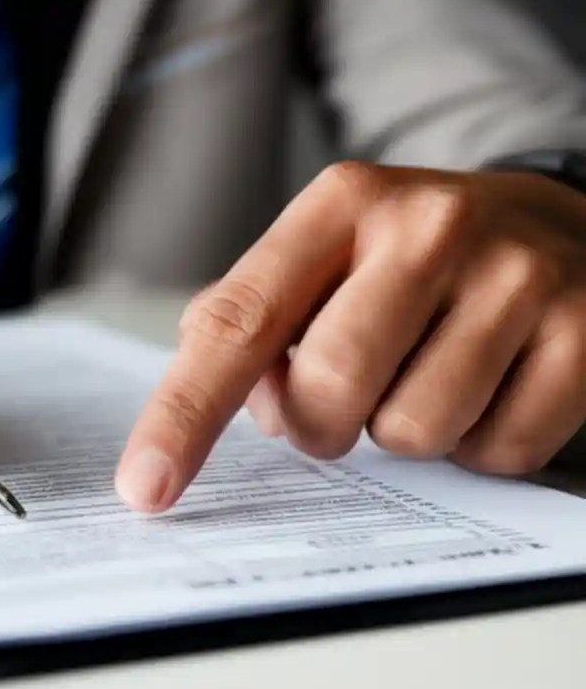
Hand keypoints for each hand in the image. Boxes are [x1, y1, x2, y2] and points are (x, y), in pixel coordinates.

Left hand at [116, 162, 585, 510]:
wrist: (560, 222)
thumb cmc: (410, 260)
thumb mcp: (323, 256)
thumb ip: (250, 321)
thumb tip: (236, 402)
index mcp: (341, 204)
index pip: (239, 322)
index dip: (184, 413)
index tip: (145, 485)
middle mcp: (430, 225)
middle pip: (328, 392)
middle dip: (321, 424)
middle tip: (347, 398)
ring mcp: (518, 276)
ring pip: (413, 433)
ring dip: (404, 430)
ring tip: (429, 371)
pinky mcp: (585, 334)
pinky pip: (498, 452)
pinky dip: (479, 443)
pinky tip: (490, 384)